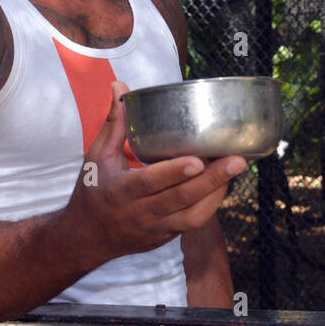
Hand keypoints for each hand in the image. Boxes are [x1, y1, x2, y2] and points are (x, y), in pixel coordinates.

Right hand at [65, 80, 245, 265]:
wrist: (87, 238)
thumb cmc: (93, 191)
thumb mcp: (97, 157)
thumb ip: (114, 124)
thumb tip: (119, 87)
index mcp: (120, 191)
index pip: (150, 182)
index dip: (174, 172)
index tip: (198, 160)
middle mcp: (140, 212)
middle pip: (181, 198)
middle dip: (212, 179)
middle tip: (237, 160)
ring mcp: (156, 228)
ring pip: (193, 215)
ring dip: (217, 192)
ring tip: (236, 167)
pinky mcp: (166, 237)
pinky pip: (193, 223)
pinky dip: (211, 203)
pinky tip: (223, 183)